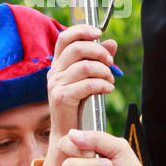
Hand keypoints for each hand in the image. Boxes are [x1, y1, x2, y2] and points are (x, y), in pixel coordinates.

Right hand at [40, 25, 117, 165]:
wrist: (69, 134)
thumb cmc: (79, 107)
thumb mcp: (89, 79)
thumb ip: (98, 59)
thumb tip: (111, 42)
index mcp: (58, 65)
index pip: (65, 37)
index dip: (82, 30)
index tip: (99, 32)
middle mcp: (54, 72)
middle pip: (77, 48)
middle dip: (99, 52)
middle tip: (110, 63)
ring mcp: (56, 84)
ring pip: (85, 66)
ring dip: (104, 72)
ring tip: (110, 81)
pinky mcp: (61, 97)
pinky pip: (87, 83)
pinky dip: (102, 84)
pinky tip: (108, 89)